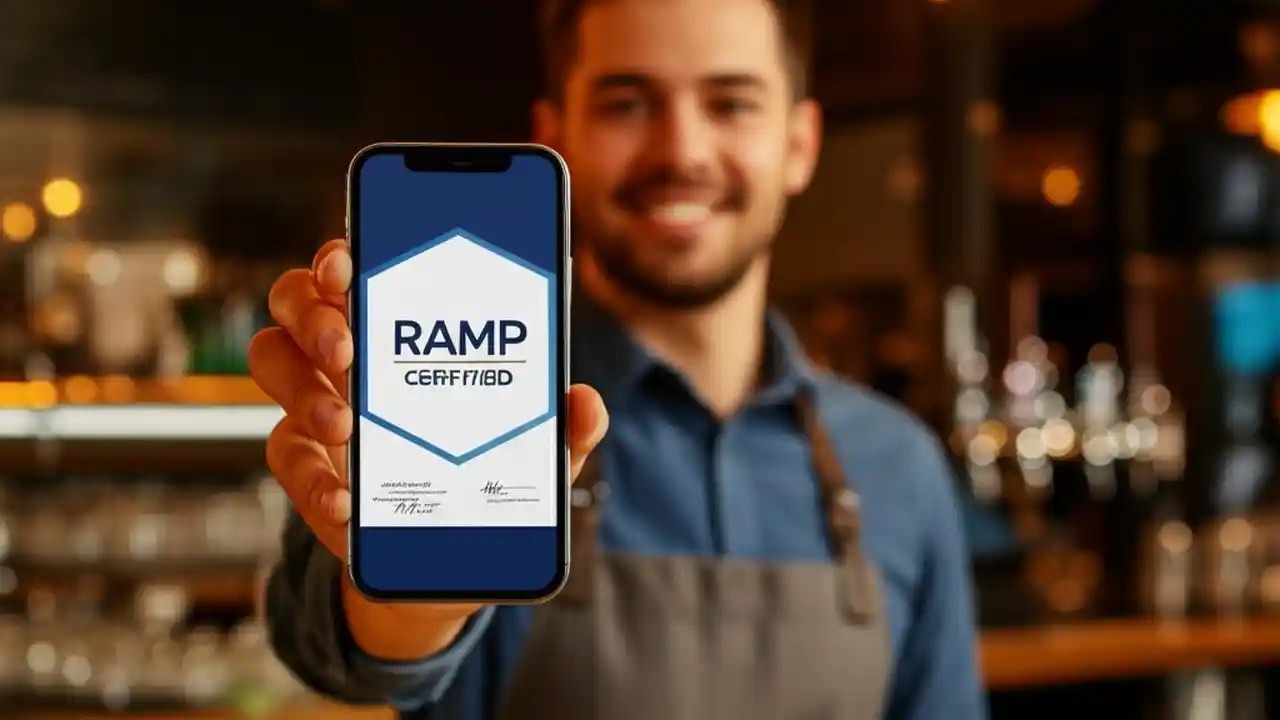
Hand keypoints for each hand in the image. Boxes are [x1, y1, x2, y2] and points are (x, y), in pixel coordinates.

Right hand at [248, 238, 608, 659]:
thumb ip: (561, 428)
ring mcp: (315, 401)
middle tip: (348, 349)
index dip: (342, 254)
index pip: (356, 265)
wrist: (442, 556)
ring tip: (346, 425)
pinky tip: (345, 502)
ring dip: (302, 388)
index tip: (349, 263)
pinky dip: (313, 481)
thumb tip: (586, 403)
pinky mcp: (304, 463)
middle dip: (314, 314)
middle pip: (295, 299)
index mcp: (398, 323)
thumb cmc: (486, 471)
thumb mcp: (532, 451)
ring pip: (270, 361)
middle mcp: (345, 349)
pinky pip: (284, 455)